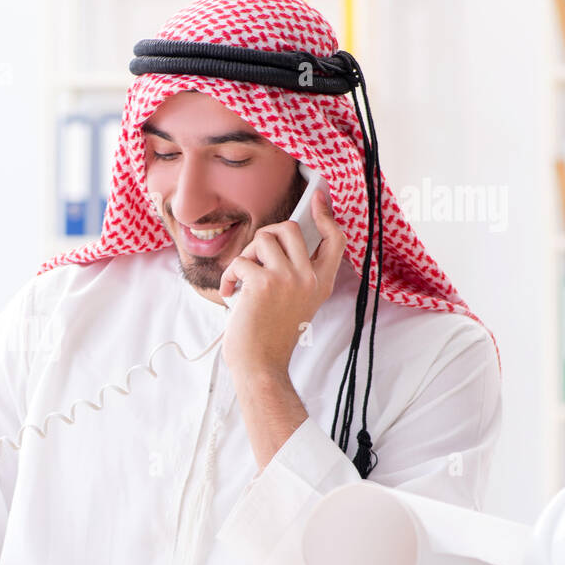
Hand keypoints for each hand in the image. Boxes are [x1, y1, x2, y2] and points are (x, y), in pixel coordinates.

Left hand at [219, 188, 346, 375]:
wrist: (260, 365)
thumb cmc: (269, 336)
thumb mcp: (295, 302)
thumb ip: (294, 274)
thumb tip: (275, 242)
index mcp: (320, 283)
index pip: (335, 240)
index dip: (326, 216)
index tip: (317, 199)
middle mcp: (309, 278)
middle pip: (290, 228)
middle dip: (265, 235)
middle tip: (254, 258)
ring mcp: (288, 279)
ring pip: (263, 239)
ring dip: (245, 256)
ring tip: (239, 280)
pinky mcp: (263, 283)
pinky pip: (241, 261)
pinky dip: (229, 276)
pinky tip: (229, 294)